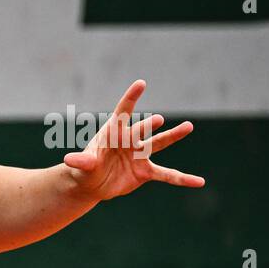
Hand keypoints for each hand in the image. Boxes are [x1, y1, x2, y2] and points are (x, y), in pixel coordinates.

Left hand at [62, 80, 203, 200]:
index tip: (141, 84)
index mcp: (114, 133)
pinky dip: (182, 179)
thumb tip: (70, 159)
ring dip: (173, 136)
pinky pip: (167, 175)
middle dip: (149, 125)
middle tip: (158, 120)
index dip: (130, 99)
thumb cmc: (85, 169)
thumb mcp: (82, 166)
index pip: (122, 112)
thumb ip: (81, 162)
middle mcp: (130, 140)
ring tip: (188, 127)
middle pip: (142, 129)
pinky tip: (199, 182)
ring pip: (159, 143)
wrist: (93, 183)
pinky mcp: (145, 171)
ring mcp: (140, 155)